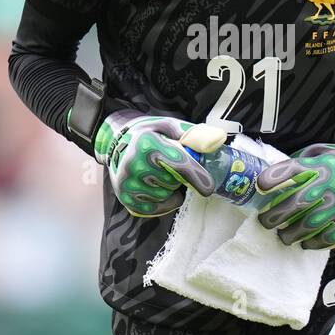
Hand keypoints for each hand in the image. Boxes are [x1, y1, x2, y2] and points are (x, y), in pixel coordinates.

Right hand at [93, 109, 215, 217]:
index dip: (196, 177)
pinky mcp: (126, 198)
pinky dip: (162, 200)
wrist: (117, 142)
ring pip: (165, 195)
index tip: (208, 188)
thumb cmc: (149, 134)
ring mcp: (128, 183)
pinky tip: (154, 185)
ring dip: (169, 187)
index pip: (178, 165)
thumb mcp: (169, 126)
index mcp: (146, 143)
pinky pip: (157, 208)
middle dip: (177, 175)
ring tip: (158, 173)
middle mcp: (133, 164)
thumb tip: (218, 140)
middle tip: (167, 164)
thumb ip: (194, 134)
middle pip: (173, 182)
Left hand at [254, 134, 334, 249]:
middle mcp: (332, 183)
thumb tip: (274, 176)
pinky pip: (329, 237)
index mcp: (323, 164)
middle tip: (266, 221)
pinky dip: (313, 242)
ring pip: (309, 224)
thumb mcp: (324, 152)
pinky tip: (305, 243)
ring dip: (291, 233)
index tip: (260, 187)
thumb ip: (302, 162)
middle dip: (275, 215)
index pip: (292, 170)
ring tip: (283, 236)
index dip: (273, 179)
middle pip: (296, 202)